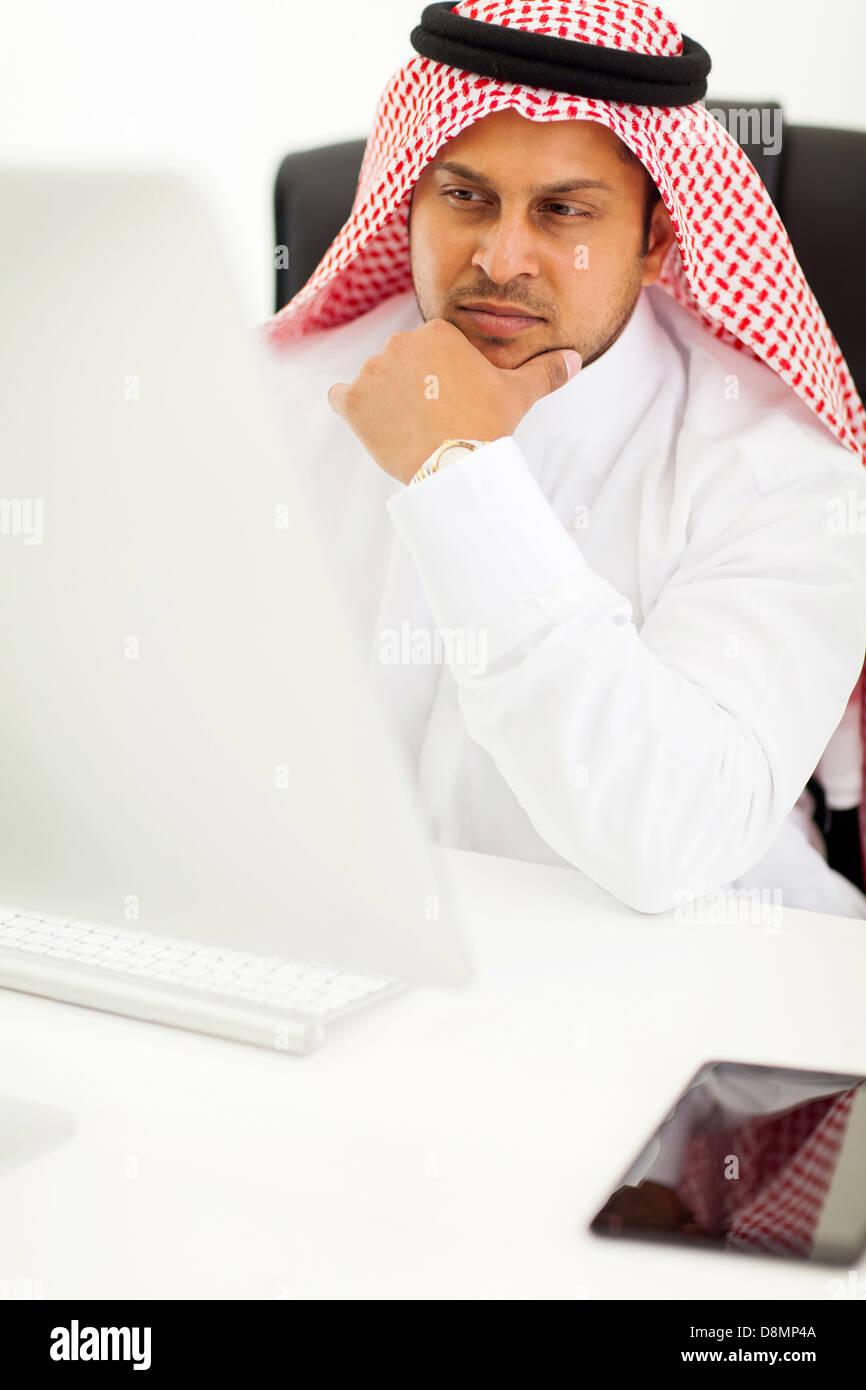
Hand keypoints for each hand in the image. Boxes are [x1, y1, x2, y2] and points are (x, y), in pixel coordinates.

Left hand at [327, 317, 580, 483]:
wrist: (456, 465)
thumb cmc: (487, 426)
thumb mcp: (519, 394)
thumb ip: (545, 371)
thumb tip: (575, 359)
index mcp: (437, 333)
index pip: (430, 351)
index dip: (440, 378)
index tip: (450, 401)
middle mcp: (400, 343)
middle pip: (401, 363)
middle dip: (412, 387)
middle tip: (431, 418)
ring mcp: (372, 371)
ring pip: (373, 381)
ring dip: (384, 400)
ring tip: (409, 427)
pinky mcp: (351, 401)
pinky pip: (341, 399)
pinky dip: (351, 409)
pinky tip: (372, 424)